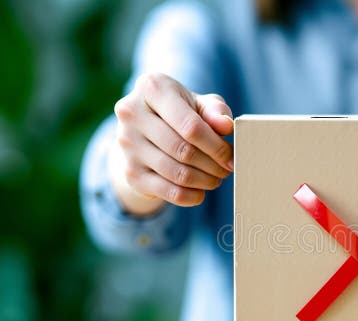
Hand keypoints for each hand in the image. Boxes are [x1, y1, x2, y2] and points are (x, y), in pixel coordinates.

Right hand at [110, 72, 233, 214]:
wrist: (145, 132)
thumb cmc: (181, 112)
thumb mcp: (199, 104)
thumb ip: (215, 111)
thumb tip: (226, 126)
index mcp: (151, 88)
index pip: (191, 126)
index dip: (216, 146)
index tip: (231, 157)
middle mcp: (131, 113)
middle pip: (184, 150)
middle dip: (213, 165)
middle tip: (226, 169)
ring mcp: (127, 144)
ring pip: (177, 173)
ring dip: (205, 181)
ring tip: (216, 178)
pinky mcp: (130, 173)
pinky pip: (168, 192)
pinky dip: (191, 196)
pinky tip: (201, 192)